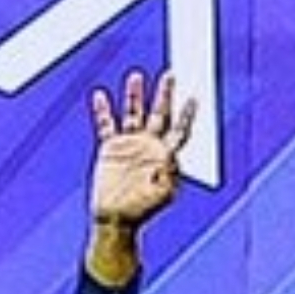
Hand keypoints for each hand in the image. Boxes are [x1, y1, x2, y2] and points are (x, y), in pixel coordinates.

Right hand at [89, 69, 194, 236]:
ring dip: (134, 96)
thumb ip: (169, 173)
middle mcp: (149, 145)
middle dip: (165, 94)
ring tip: (136, 76)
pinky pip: (106, 125)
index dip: (187, 114)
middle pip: (159, 114)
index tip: (194, 97)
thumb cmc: (142, 209)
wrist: (115, 218)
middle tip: (170, 75)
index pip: (179, 129)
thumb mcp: (164, 193)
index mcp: (166, 155)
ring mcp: (129, 145)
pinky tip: (101, 96)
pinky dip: (103, 111)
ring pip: (133, 114)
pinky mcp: (110, 149)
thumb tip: (170, 158)